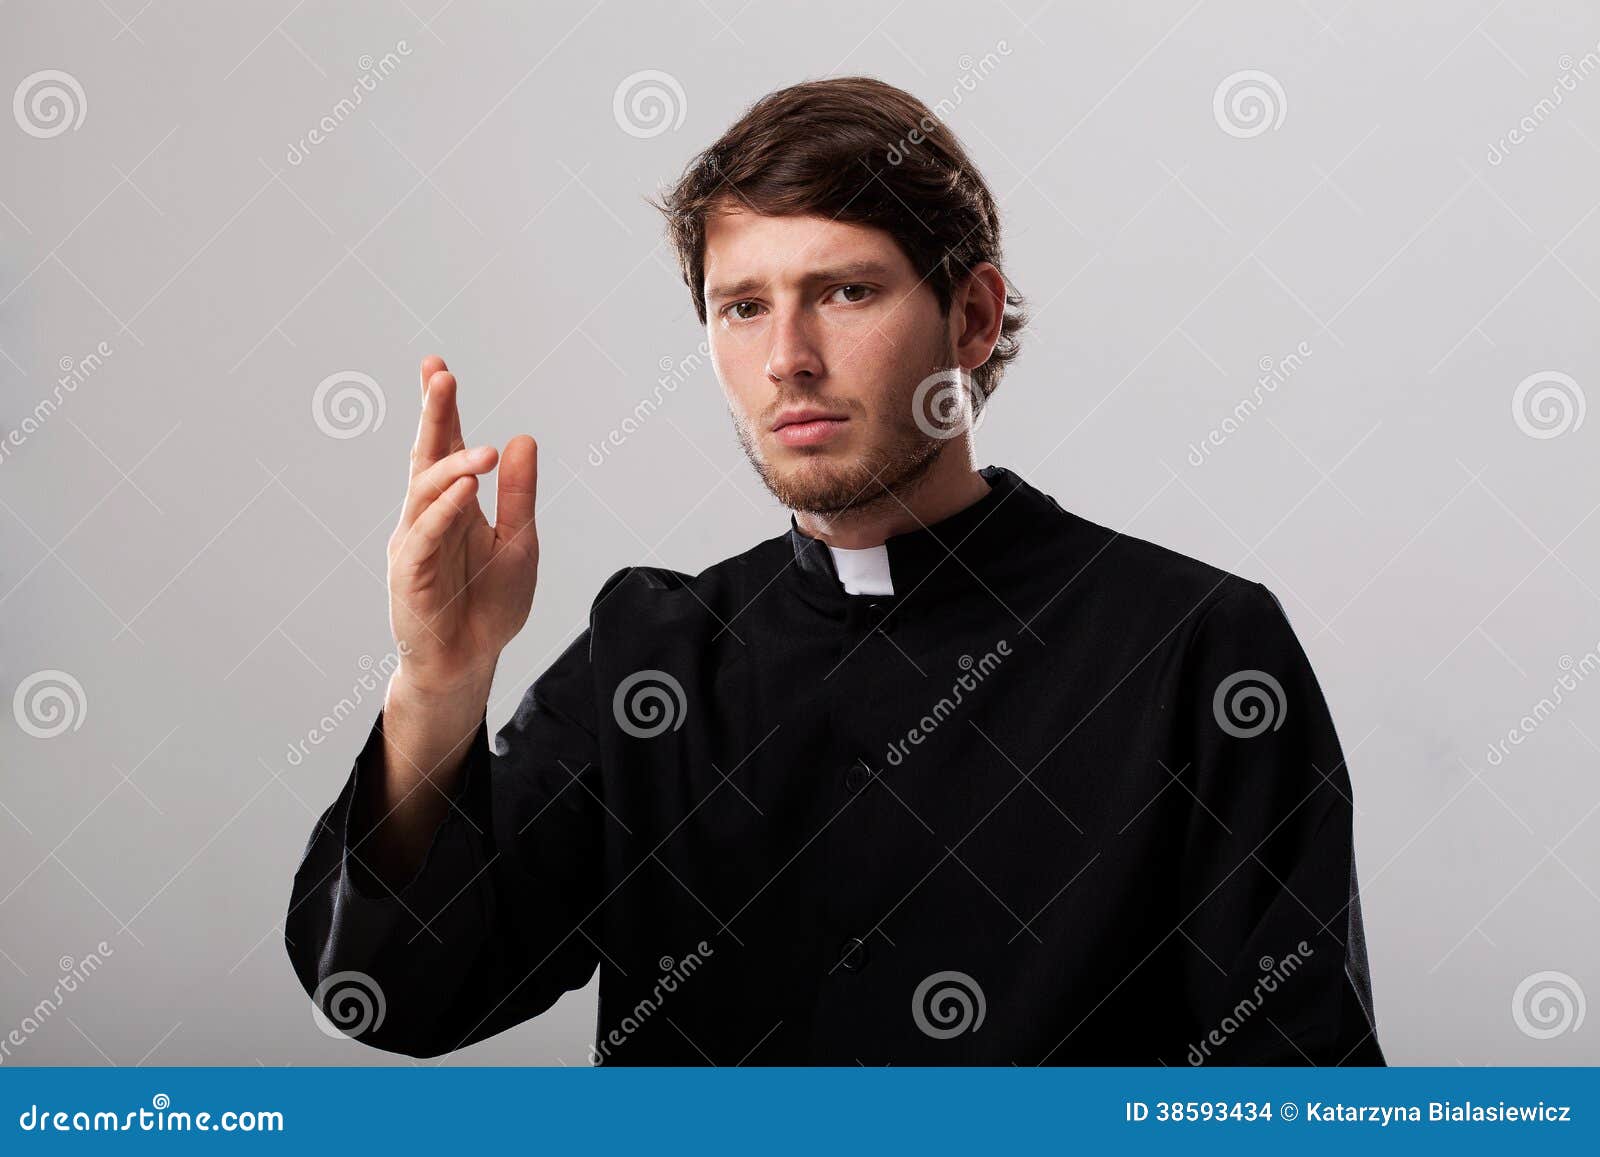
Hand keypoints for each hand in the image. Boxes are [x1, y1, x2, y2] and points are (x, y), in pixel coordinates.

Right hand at [385, 355, 537, 695]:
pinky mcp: (411, 574)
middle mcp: (429, 516)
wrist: (469, 662)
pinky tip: (464, 489)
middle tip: (439, 375)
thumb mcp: (519, 542)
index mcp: (455, 505)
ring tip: (479, 449)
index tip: (438, 368)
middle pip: (428, 457)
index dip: (441, 409)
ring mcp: (415, 542)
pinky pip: (426, 535)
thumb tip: (522, 439)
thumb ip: (518, 494)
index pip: (446, 448)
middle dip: (432, 416)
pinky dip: (444, 510)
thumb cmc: (489, 604)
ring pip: (426, 492)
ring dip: (452, 467)